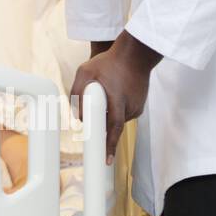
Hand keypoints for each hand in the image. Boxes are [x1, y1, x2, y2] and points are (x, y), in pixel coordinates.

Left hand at [69, 30, 160, 165]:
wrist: (136, 54)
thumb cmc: (109, 61)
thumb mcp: (85, 71)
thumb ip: (76, 92)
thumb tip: (77, 116)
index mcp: (119, 98)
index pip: (114, 127)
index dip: (109, 144)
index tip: (106, 161)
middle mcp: (130, 106)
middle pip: (113, 125)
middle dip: (102, 127)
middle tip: (93, 130)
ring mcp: (137, 106)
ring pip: (117, 120)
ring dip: (107, 115)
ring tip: (104, 96)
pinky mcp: (139, 105)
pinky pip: (123, 114)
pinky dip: (115, 110)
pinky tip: (111, 96)